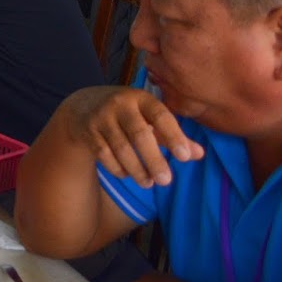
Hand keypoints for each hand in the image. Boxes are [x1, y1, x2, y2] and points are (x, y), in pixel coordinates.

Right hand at [62, 86, 203, 187]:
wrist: (83, 106)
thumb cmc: (127, 114)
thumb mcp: (149, 117)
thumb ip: (172, 135)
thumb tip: (199, 154)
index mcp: (141, 98)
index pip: (160, 115)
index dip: (173, 136)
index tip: (184, 157)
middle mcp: (120, 104)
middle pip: (139, 134)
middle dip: (154, 160)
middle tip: (166, 181)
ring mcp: (101, 117)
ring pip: (121, 148)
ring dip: (136, 169)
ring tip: (149, 183)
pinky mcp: (88, 131)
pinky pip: (104, 154)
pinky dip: (118, 168)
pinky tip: (127, 175)